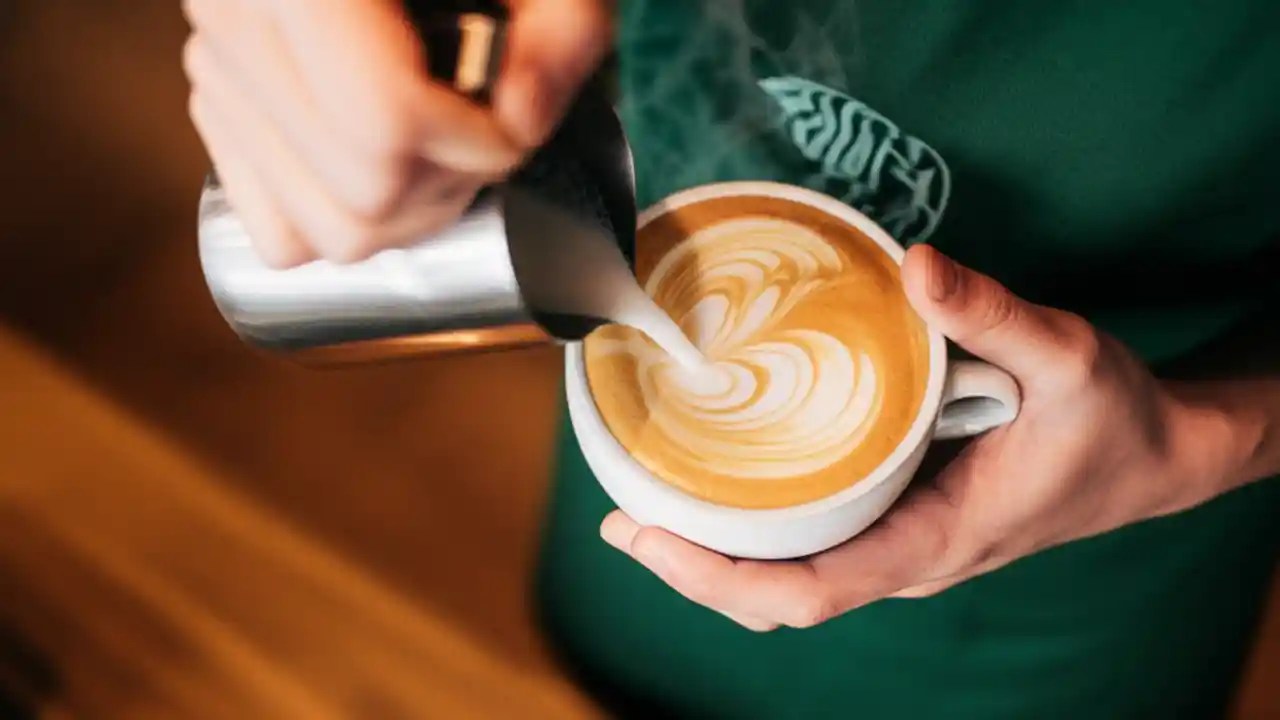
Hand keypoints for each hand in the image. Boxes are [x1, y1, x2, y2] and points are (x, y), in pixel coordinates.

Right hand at [183, 0, 610, 266]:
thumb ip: (568, 28)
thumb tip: (520, 119)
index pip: (386, 123)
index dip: (479, 144)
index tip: (512, 114)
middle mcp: (234, 15)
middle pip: (365, 193)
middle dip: (454, 181)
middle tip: (482, 125)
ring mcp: (215, 65)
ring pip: (325, 231)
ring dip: (409, 211)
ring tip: (439, 140)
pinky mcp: (216, 108)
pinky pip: (280, 235)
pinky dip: (343, 219)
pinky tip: (381, 159)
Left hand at [600, 244, 1243, 630]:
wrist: (1153, 456)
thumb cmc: (1112, 423)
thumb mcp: (1069, 356)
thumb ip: (995, 313)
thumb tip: (915, 266)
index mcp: (931, 542)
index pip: (805, 593)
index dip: (714, 577)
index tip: (644, 537)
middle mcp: (903, 556)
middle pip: (774, 592)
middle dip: (691, 564)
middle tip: (617, 508)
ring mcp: (898, 541)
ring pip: (787, 571)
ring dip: (714, 546)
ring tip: (644, 495)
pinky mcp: (898, 516)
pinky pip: (811, 540)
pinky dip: (754, 522)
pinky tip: (719, 476)